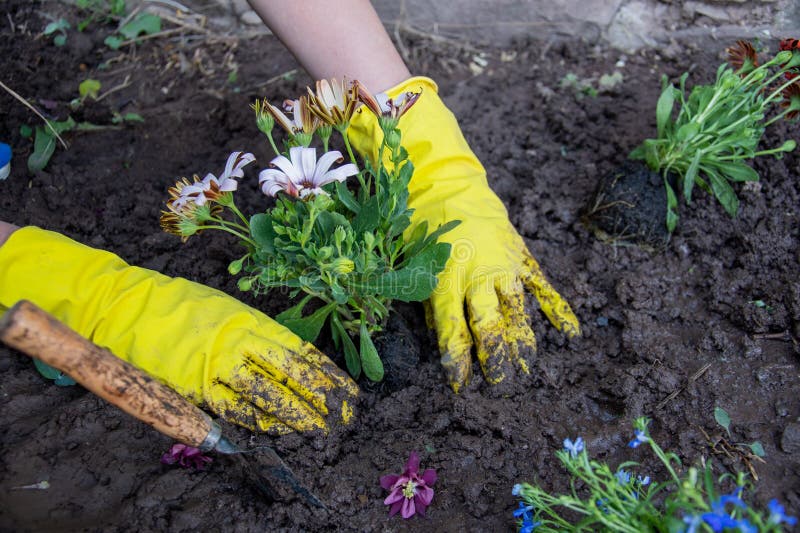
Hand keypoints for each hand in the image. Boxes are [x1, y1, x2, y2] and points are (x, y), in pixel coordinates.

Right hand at [0, 227, 357, 433]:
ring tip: (316, 427)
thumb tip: (289, 355)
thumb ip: (257, 333)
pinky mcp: (193, 386)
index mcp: (250, 321)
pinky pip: (231, 408)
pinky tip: (275, 428)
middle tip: (341, 417)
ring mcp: (215, 366)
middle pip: (288, 376)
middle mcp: (238, 342)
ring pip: (264, 396)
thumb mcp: (229, 309)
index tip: (347, 390)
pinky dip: (255, 420)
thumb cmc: (184, 306)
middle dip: (319, 398)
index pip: (298, 352)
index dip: (326, 374)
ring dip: (292, 414)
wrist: (132, 307)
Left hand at [349, 77, 579, 391]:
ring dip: (522, 342)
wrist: (448, 187)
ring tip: (525, 368)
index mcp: (445, 281)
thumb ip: (428, 304)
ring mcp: (503, 268)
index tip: (460, 386)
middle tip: (498, 381)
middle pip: (489, 326)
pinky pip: (543, 288)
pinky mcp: (521, 258)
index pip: (453, 331)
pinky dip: (559, 309)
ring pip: (517, 312)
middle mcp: (477, 277)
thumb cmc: (424, 230)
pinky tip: (569, 333)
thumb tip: (443, 341)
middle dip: (493, 357)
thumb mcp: (415, 267)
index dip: (457, 362)